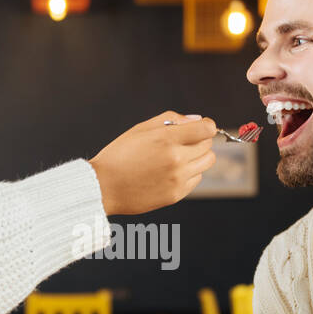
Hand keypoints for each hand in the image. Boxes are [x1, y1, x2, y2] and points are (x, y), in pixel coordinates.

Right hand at [88, 112, 217, 214]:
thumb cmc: (118, 156)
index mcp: (166, 139)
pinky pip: (197, 179)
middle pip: (208, 145)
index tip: (200, 128)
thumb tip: (196, 120)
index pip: (207, 129)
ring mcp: (177, 179)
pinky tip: (171, 172)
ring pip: (207, 162)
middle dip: (199, 140)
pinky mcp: (176, 194)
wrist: (104, 187)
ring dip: (198, 157)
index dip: (206, 126)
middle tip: (183, 143)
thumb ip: (170, 119)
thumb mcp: (140, 129)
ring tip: (178, 157)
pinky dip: (190, 173)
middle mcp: (176, 159)